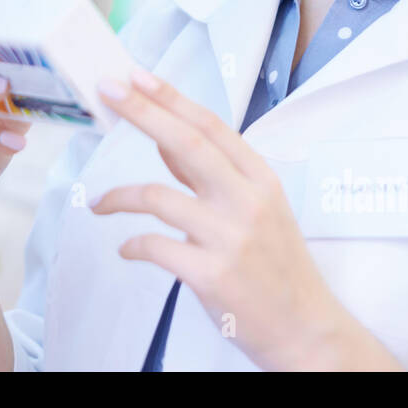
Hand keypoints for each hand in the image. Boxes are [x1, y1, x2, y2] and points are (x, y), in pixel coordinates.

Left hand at [91, 67, 403, 370]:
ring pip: (157, 196)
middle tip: (108, 91)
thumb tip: (165, 141)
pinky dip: (131, 244)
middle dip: (143, 112)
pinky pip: (154, 245)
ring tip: (100, 203)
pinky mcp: (212, 274)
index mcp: (260, 179)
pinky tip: (126, 248)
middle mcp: (248, 201)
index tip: (137, 76)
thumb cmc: (278, 267)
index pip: (211, 126)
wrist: (307, 331)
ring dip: (118, 196)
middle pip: (186, 143)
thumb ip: (212, 176)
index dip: (171, 98)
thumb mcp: (258, 210)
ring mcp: (230, 238)